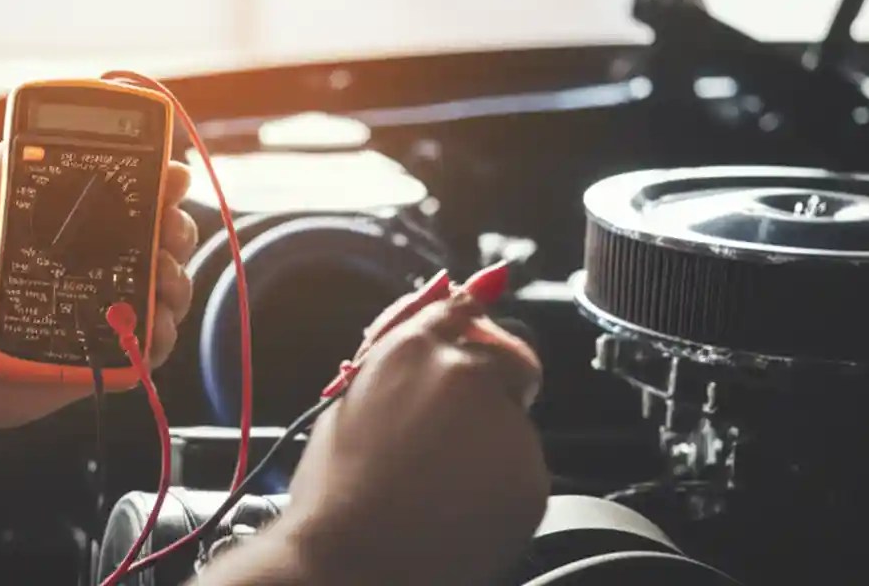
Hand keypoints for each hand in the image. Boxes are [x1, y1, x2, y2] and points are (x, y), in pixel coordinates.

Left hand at [0, 143, 198, 430]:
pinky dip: (163, 334)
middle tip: (165, 233)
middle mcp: (104, 267)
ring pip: (172, 289)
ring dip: (177, 279)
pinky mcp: (111, 356)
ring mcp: (111, 312)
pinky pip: (155, 345)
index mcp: (82, 229)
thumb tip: (40, 125)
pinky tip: (147, 326)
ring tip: (158, 281)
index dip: (164, 184)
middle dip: (180, 229)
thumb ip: (8, 167)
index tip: (172, 178)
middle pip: (169, 238)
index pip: (140, 198)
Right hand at [214, 290, 546, 585]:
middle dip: (497, 387)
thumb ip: (401, 363)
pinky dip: (502, 487)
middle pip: (511, 361)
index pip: (465, 308)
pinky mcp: (531, 475)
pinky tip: (460, 508)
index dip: (476, 324)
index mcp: (414, 348)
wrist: (352, 562)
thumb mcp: (353, 402)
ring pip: (515, 424)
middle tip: (458, 433)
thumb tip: (430, 338)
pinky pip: (523, 472)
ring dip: (492, 443)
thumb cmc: (337, 492)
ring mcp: (504, 425)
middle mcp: (466, 374)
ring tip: (442, 483)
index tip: (483, 330)